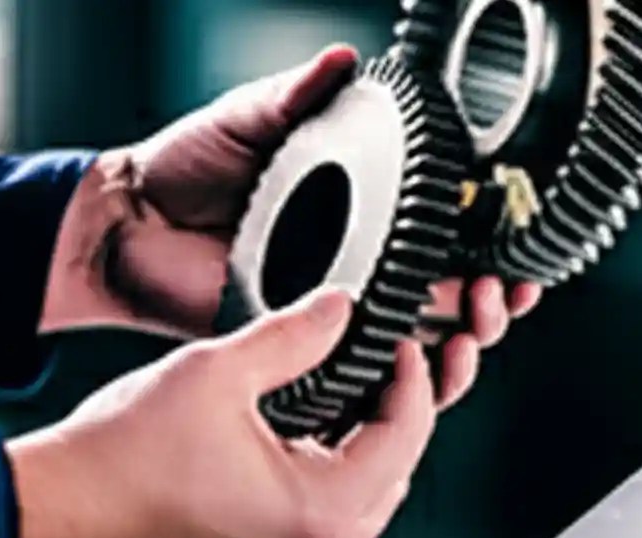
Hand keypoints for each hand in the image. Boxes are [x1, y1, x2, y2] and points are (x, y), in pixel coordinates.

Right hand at [9, 288, 433, 537]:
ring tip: (330, 398)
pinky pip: (309, 532)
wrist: (41, 525)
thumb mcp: (215, 373)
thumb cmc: (113, 464)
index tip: (404, 344)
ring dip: (349, 453)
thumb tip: (340, 310)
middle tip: (373, 366)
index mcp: (322, 516)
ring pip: (351, 507)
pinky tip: (286, 446)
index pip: (407, 437)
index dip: (412, 380)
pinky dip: (310, 489)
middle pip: (389, 477)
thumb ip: (294, 337)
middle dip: (387, 417)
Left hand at [42, 43, 541, 408]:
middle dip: (491, 301)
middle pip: (446, 295)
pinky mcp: (301, 343)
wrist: (124, 223)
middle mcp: (354, 265)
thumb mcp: (248, 120)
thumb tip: (343, 62)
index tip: (517, 245)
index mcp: (356, 213)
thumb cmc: (181, 168)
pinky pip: (361, 367)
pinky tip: (429, 357)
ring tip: (480, 322)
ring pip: (419, 339)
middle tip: (505, 293)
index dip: (486, 242)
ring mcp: (331, 309)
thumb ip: (296, 96)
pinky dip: (404, 370)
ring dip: (463, 336)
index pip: (439, 234)